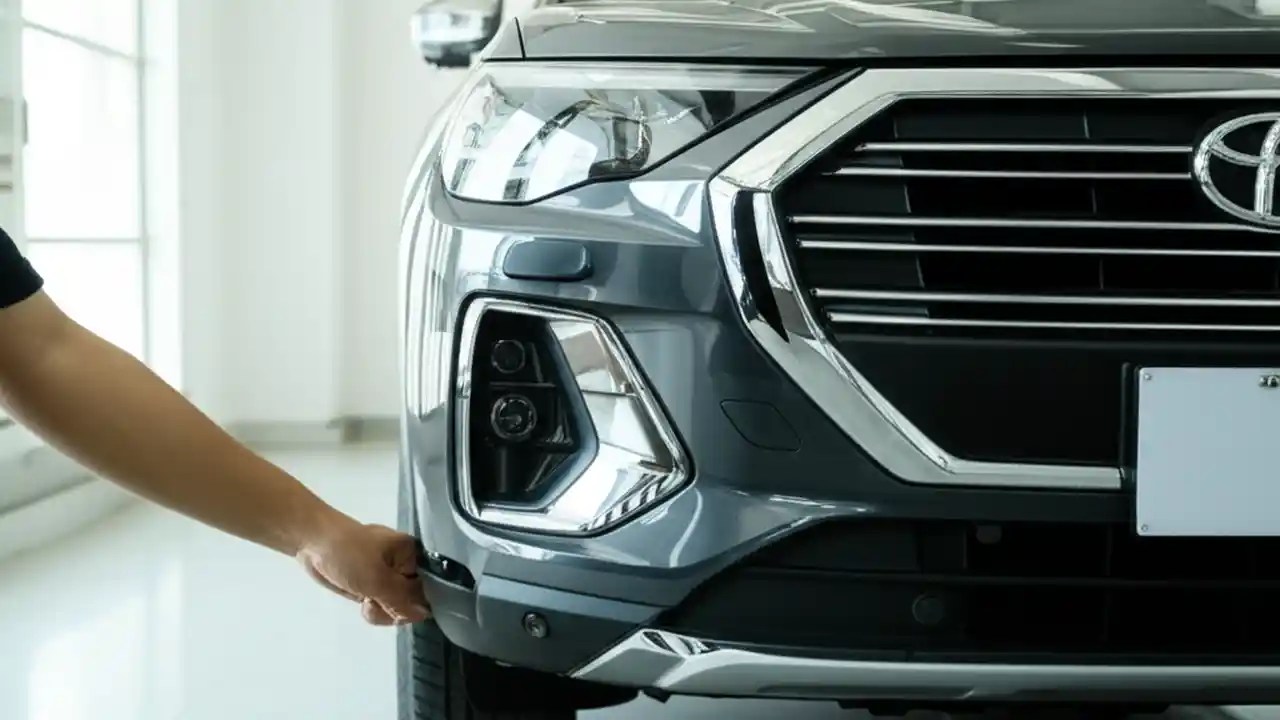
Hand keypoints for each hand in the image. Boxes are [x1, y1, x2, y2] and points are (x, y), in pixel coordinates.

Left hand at [295, 516, 431, 625]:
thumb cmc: (347, 554)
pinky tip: (361, 603)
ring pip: (394, 605)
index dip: (413, 605)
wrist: (311, 541)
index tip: (397, 613)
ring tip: (364, 603)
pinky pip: (380, 602)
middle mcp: (402, 564)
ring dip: (381, 610)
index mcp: (411, 554)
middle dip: (394, 609)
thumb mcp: (376, 579)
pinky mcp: (370, 582)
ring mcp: (385, 574)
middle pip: (411, 600)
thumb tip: (424, 615)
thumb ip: (401, 600)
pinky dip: (372, 607)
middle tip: (374, 603)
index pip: (426, 588)